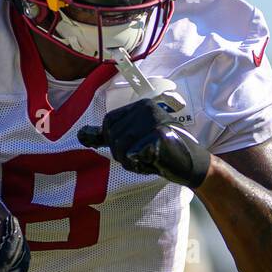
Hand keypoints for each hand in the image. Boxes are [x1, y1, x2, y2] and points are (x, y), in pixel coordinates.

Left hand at [78, 98, 211, 188]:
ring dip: (129, 162)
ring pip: (120, 148)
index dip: (114, 140)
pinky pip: (133, 156)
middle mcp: (147, 109)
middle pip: (113, 136)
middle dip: (122, 153)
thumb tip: (79, 134)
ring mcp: (154, 122)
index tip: (132, 147)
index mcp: (141, 105)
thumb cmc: (161, 151)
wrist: (192, 164)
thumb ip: (108, 135)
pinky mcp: (159, 137)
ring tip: (147, 159)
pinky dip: (140, 165)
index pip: (109, 122)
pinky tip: (153, 163)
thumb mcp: (134, 138)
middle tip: (142, 155)